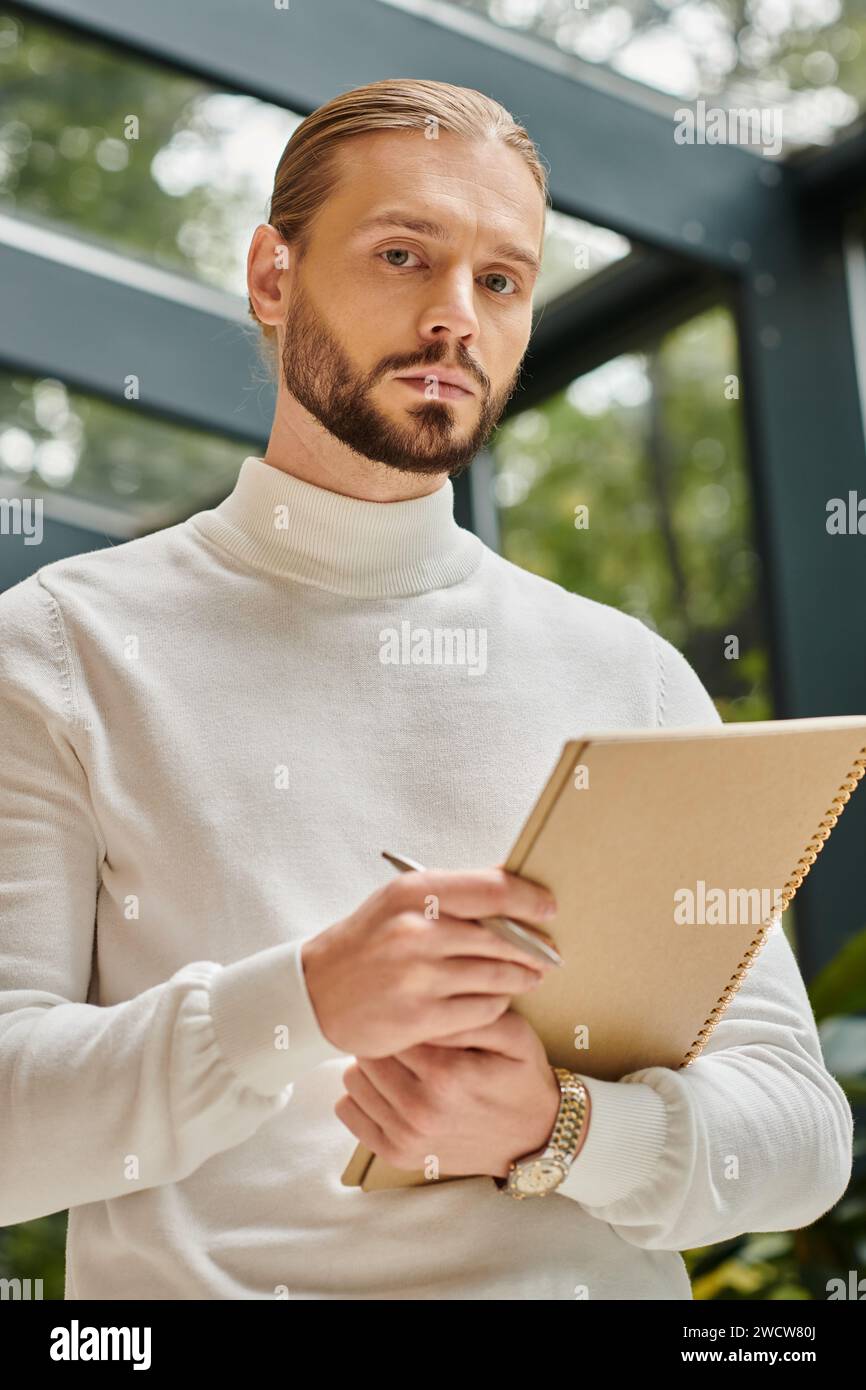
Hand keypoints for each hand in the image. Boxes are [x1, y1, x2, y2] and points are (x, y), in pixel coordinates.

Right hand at [302, 866, 556, 1058]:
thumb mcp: (399, 902)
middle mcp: (415, 932)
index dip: (530, 899)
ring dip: (521, 976)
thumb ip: (451, 896)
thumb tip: (512, 890)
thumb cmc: (367, 942)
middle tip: (548, 953)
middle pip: (502, 937)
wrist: (316, 992)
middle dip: (533, 947)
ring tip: (529, 976)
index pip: (493, 889)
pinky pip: (482, 1010)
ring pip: (497, 975)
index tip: (548, 908)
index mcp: (412, 893)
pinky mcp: (420, 1017)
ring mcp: (418, 977)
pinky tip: (496, 999)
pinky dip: (497, 1005)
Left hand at [334, 1009, 561, 1179]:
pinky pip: (348, 1111)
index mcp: (447, 1074)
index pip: (395, 1025)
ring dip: (372, 1066)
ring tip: (400, 1062)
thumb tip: (429, 1003)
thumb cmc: (521, 1080)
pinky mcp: (397, 1154)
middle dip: (386, 1038)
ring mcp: (406, 1136)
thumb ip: (472, 1013)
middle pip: (369, 1051)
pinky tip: (390, 1087)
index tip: (415, 1011)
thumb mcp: (514, 1035)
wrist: (533, 1139)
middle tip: (408, 1036)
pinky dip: (362, 1095)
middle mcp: (421, 1109)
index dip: (404, 1014)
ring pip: (354, 1078)